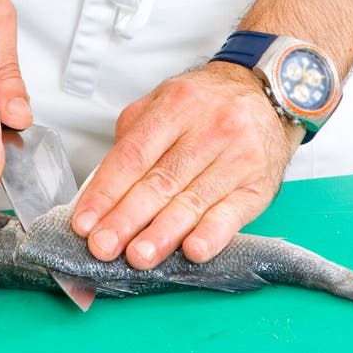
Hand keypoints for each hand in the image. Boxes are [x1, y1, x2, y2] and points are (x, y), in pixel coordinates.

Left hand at [72, 61, 304, 265]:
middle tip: (102, 246)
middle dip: (127, 218)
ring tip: (138, 256)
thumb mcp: (165, 101)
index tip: (85, 221)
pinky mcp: (260, 184)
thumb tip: (103, 184)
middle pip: (160, 181)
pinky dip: (212, 234)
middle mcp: (208, 129)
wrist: (266, 96)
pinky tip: (193, 251)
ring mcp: (237, 157)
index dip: (106, 190)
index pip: (134, 155)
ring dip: (163, 233)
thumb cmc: (206, 104)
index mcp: (177, 106)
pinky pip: (233, 214)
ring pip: (193, 201)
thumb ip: (134, 136)